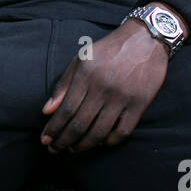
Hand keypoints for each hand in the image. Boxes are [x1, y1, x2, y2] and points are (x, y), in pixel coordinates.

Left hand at [40, 19, 170, 152]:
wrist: (145, 40)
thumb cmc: (109, 50)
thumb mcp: (81, 59)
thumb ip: (63, 84)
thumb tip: (46, 111)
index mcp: (86, 76)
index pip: (66, 110)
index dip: (54, 128)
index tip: (45, 140)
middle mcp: (103, 88)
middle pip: (80, 124)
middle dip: (64, 141)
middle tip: (55, 150)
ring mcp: (123, 98)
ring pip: (99, 132)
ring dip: (83, 146)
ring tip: (73, 150)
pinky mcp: (140, 105)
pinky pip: (123, 132)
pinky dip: (109, 142)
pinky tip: (100, 144)